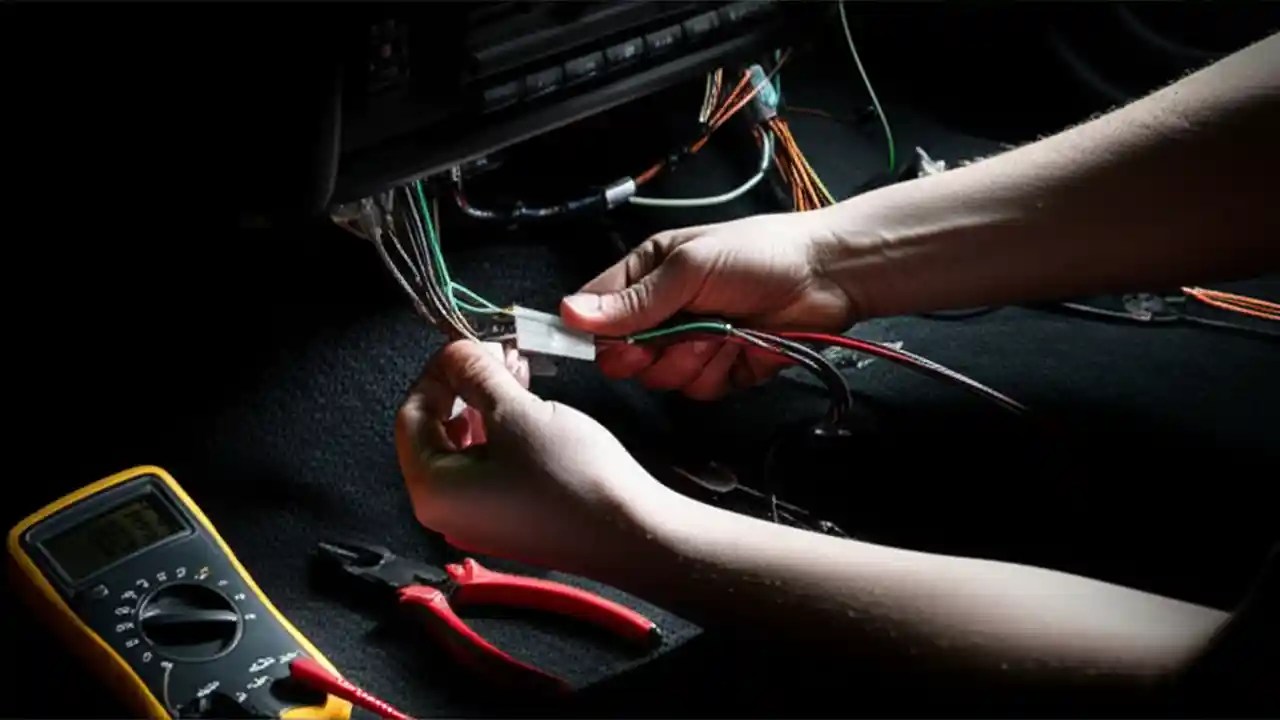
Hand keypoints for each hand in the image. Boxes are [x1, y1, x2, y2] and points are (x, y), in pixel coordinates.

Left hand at [395, 341, 672, 574]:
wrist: (632, 533)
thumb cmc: (573, 479)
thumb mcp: (518, 414)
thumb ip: (476, 375)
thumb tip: (455, 351)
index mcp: (433, 491)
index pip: (411, 416)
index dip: (437, 372)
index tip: (467, 345)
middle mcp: (446, 511)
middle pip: (435, 432)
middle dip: (464, 385)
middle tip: (496, 354)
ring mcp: (478, 518)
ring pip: (465, 446)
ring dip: (485, 404)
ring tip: (516, 373)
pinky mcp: (508, 518)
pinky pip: (489, 466)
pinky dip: (502, 431)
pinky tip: (528, 407)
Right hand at [560, 212, 854, 398]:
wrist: (828, 276)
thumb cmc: (761, 254)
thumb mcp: (690, 269)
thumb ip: (633, 300)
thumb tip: (570, 313)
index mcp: (647, 276)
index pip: (597, 314)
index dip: (602, 336)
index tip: (624, 342)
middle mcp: (664, 312)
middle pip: (627, 357)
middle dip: (655, 352)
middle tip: (685, 333)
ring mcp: (693, 343)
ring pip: (664, 378)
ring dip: (695, 360)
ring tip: (725, 332)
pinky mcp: (722, 369)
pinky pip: (700, 390)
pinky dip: (722, 374)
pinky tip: (742, 348)